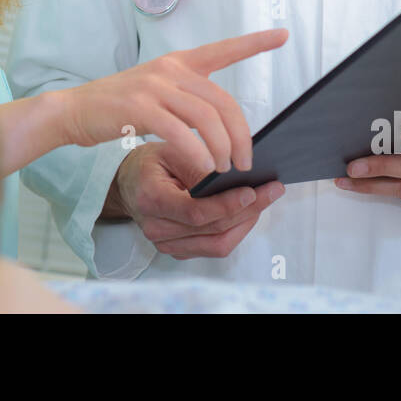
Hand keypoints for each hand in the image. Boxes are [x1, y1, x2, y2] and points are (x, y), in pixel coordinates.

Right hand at [60, 27, 287, 176]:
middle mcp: (170, 69)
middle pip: (223, 100)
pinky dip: (197, 153)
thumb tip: (222, 125)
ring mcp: (154, 86)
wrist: (74, 110)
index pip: (223, 49)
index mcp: (178, 62)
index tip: (282, 35)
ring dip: (222, 147)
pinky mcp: (139, 107)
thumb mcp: (156, 92)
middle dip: (241, 134)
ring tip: (224, 169)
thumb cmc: (118, 107)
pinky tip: (202, 167)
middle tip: (246, 160)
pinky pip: (180, 132)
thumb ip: (186, 98)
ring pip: (206, 117)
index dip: (254, 42)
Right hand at [105, 139, 284, 258]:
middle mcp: (156, 228)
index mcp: (150, 199)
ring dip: (247, 222)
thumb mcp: (171, 150)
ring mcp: (165, 244)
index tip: (254, 190)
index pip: (195, 212)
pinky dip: (236, 230)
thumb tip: (236, 173)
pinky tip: (249, 212)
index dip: (228, 204)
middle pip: (212, 228)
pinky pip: (214, 248)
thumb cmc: (150, 163)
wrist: (127, 183)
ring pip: (218, 243)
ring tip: (266, 200)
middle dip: (248, 210)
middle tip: (273, 190)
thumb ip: (199, 163)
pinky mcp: (177, 250)